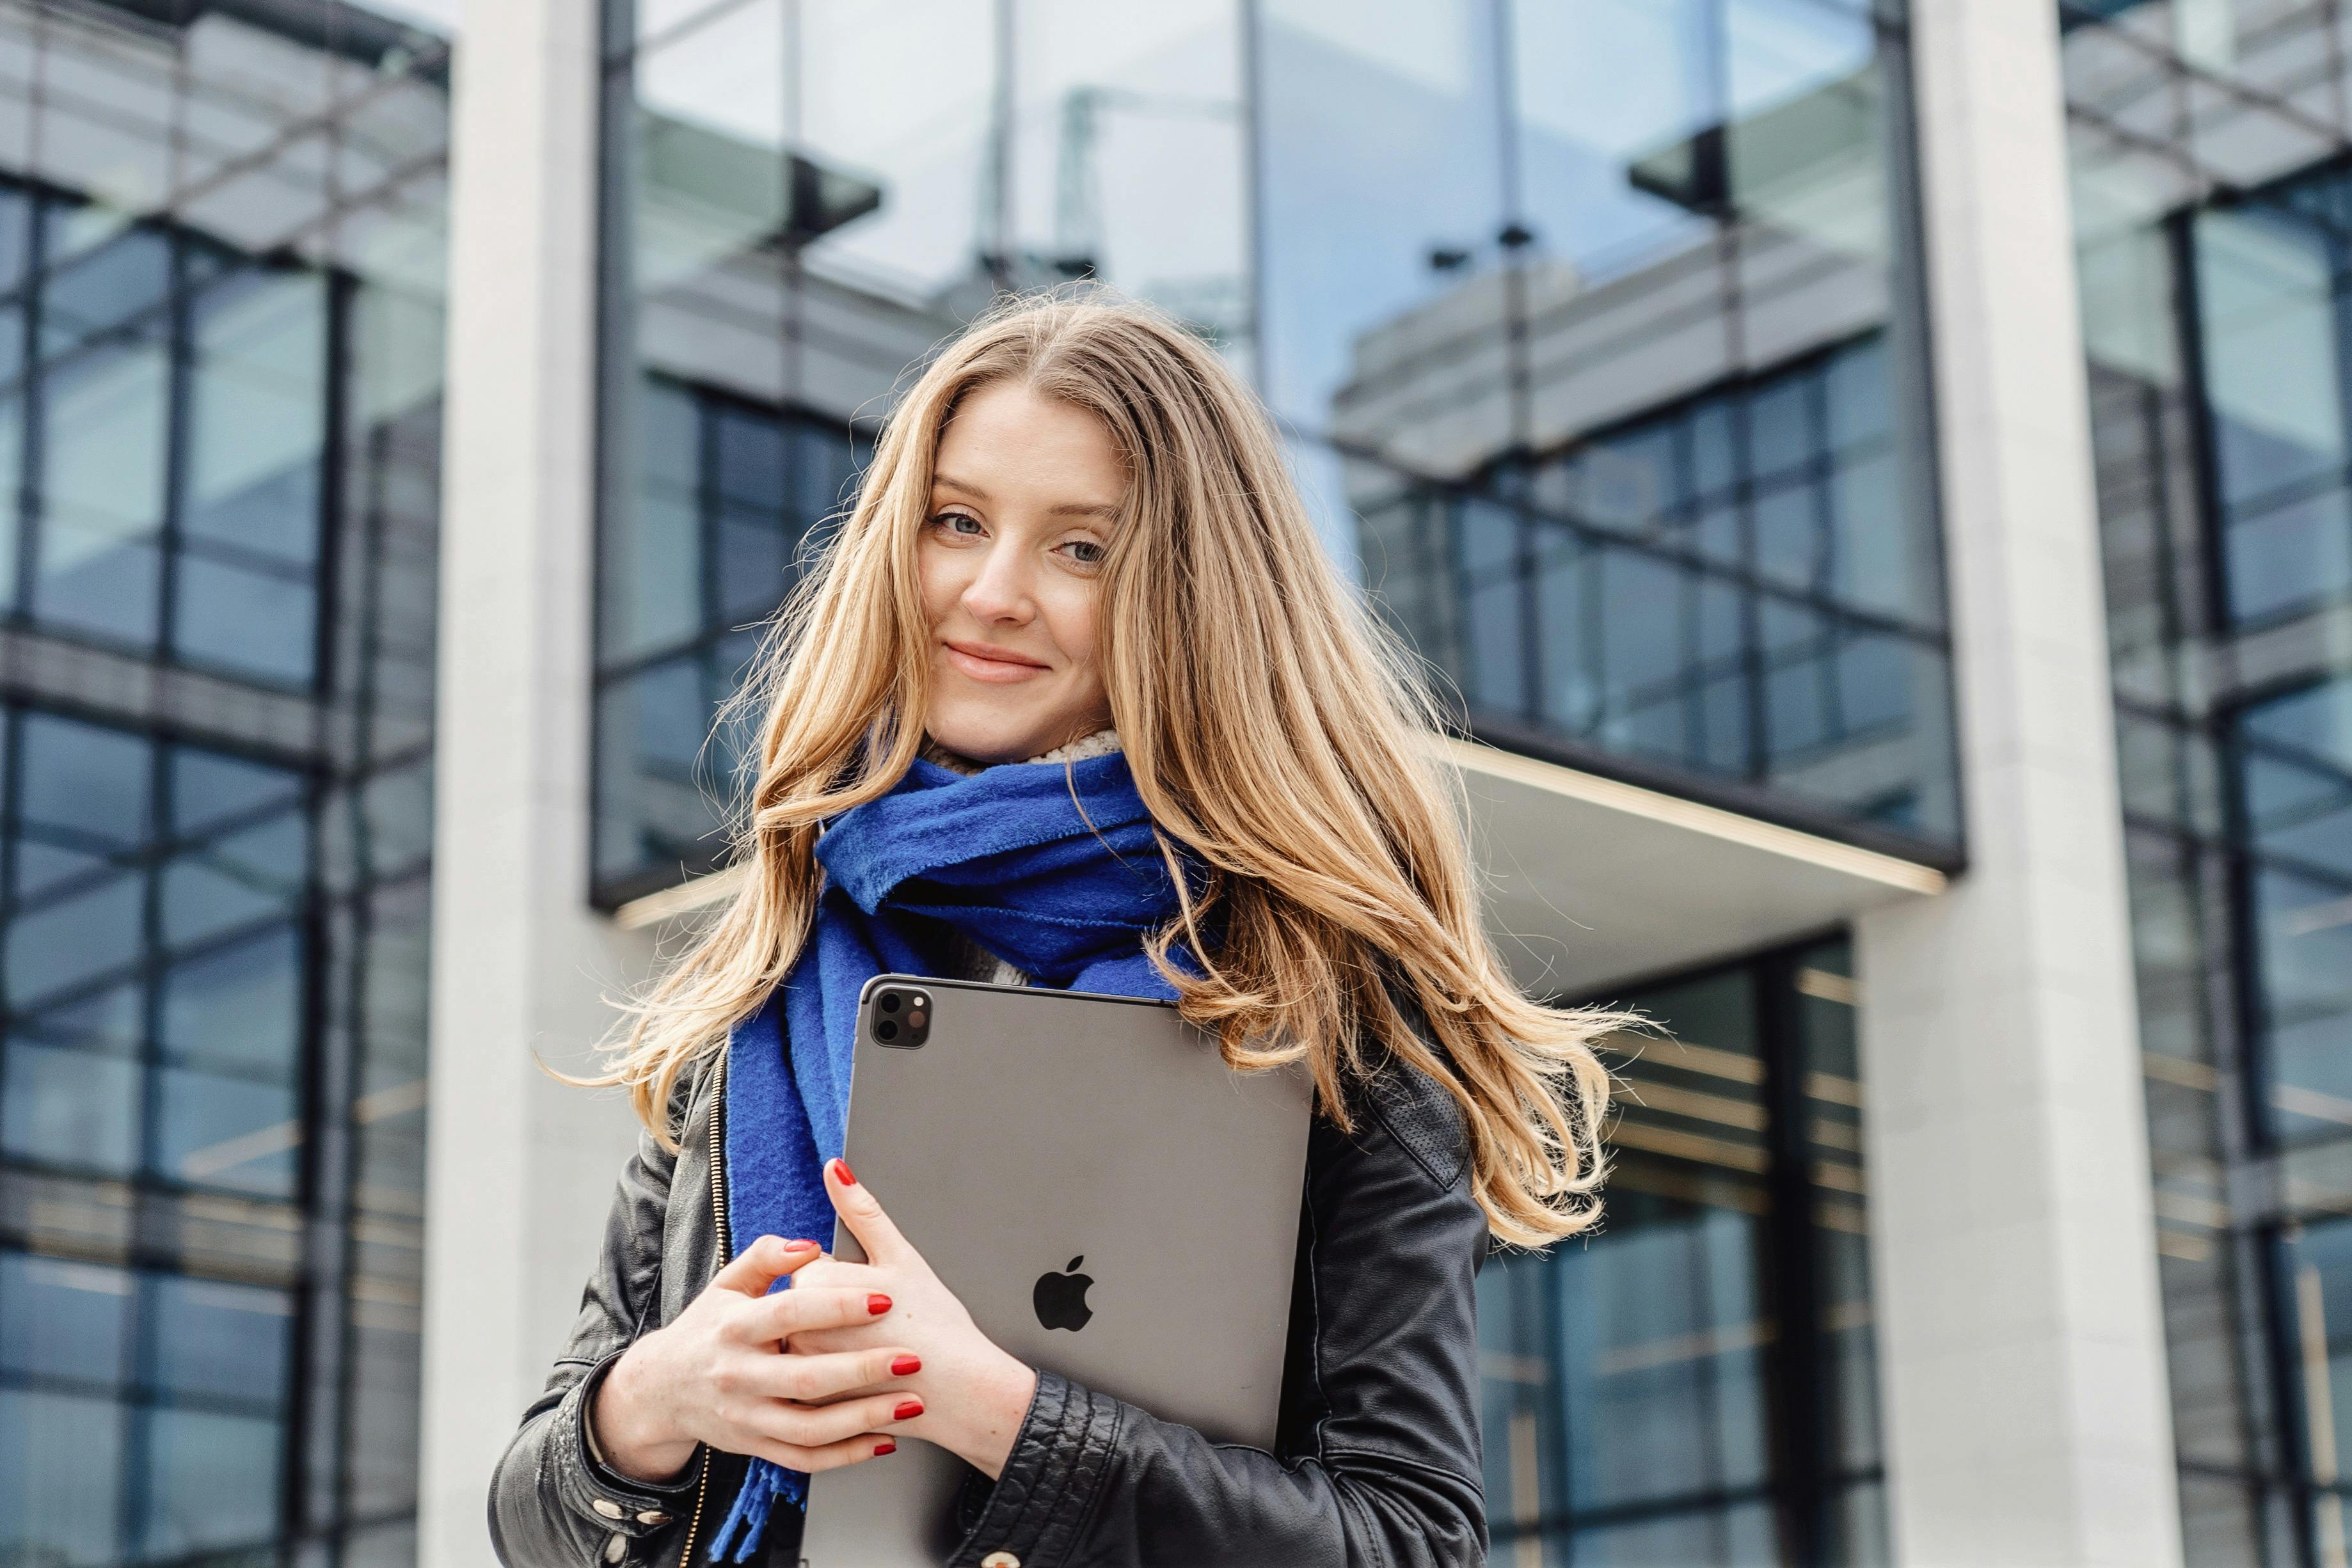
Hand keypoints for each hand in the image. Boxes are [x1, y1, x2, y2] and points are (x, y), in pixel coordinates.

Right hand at [591, 1233, 923, 1482]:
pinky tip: (884, 1439)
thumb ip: (767, 1257)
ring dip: (865, 1419)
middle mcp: (738, 1376)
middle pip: (805, 1379)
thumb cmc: (708, 1328)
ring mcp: (747, 1418)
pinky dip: (847, 1455)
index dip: (837, 1306)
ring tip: (911, 1404)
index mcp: (733, 1328)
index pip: (789, 1315)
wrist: (661, 1388)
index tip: (884, 1299)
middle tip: (911, 1357)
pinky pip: (805, 1458)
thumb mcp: (726, 1284)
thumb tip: (809, 1245)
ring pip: (810, 1429)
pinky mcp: (755, 1446)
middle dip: (864, 1369)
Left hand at [789, 1158, 1039, 1479]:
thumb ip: (861, 1210)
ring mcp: (804, 1374)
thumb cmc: (937, 1325)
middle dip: (837, 1315)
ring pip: (807, 1346)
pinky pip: (811, 1385)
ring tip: (876, 1353)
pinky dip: (832, 1383)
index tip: (878, 1298)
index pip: (811, 1269)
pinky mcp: (812, 1407)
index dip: (849, 1281)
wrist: (964, 1392)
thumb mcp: (900, 1256)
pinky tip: (865, 1383)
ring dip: (834, 1347)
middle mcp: (799, 1332)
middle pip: (804, 1309)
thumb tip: (836, 1169)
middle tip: (880, 1325)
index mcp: (815, 1286)